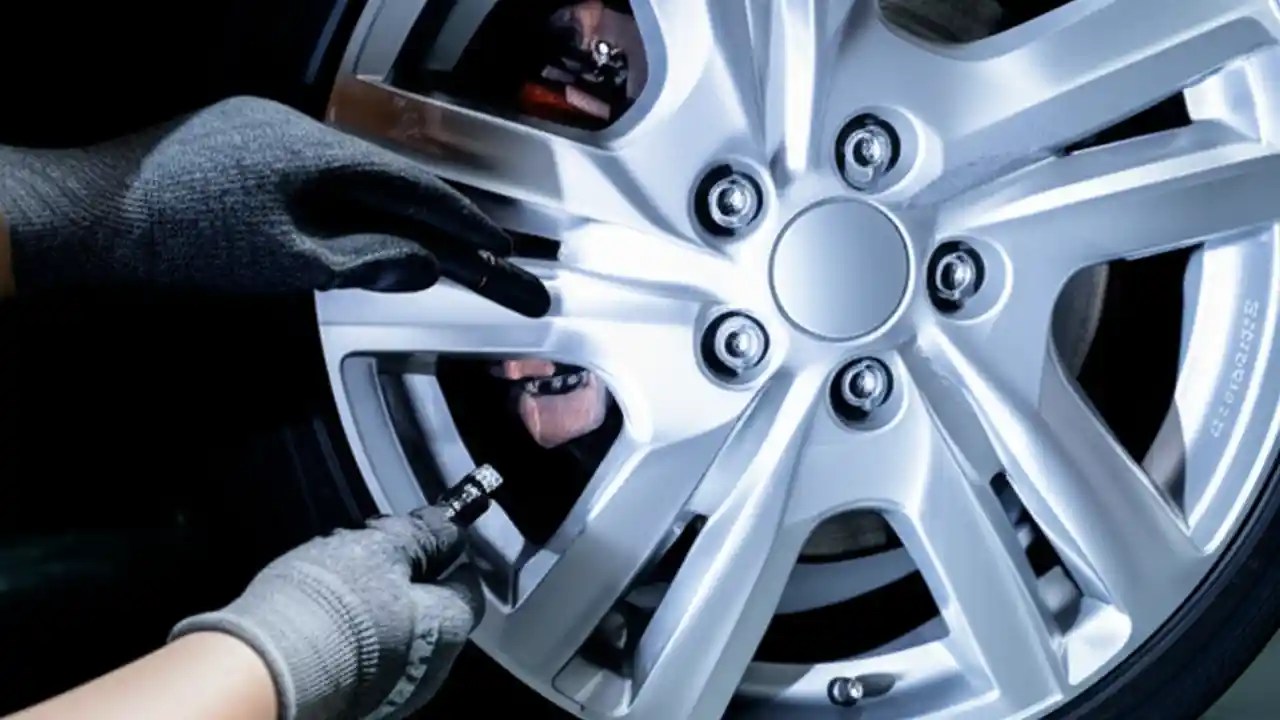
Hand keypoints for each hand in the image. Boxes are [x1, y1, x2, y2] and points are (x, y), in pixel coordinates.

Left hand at [0, 96, 545, 310]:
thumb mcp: (285, 265)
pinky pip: (316, 171)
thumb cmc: (180, 241)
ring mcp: (266, 130)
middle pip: (389, 179)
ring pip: (353, 174)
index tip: (499, 249)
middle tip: (484, 256)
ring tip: (434, 250)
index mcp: (316, 153)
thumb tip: (424, 264)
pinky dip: (349, 203)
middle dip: (439, 222)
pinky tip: (357, 227)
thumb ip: (363, 262)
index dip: (462, 223)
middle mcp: (297, 129)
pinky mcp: (240, 141)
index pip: (411, 189)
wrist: (91, 212)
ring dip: (394, 214)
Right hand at [171, 507, 482, 719]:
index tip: (420, 534)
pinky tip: (323, 615)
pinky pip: (369, 659)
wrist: (265, 670)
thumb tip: (449, 530)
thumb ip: (423, 536)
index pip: (468, 584)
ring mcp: (394, 692)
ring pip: (398, 633)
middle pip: (432, 610)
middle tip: (367, 551)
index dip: (445, 553)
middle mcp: (431, 670)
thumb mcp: (380, 548)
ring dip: (376, 604)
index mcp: (449, 629)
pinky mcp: (358, 704)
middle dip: (405, 577)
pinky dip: (354, 634)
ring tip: (336, 580)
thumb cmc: (331, 604)